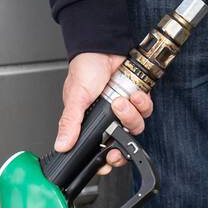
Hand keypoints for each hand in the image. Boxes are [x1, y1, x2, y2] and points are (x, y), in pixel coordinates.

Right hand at [55, 52, 154, 173]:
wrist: (103, 47)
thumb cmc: (85, 69)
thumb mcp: (74, 99)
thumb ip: (69, 123)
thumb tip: (61, 145)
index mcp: (91, 123)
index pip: (100, 150)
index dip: (107, 159)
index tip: (109, 160)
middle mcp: (109, 119)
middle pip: (122, 143)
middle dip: (122, 142)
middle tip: (116, 136)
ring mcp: (124, 110)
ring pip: (135, 126)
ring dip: (129, 115)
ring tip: (119, 101)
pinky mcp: (137, 99)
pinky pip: (145, 110)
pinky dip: (141, 103)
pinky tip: (133, 94)